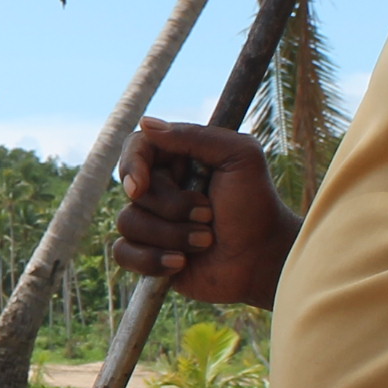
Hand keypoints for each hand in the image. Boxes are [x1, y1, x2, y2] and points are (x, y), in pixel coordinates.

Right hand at [110, 119, 297, 306]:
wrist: (264, 260)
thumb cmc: (257, 207)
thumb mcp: (240, 157)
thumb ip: (196, 136)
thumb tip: (145, 123)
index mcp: (180, 158)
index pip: (138, 147)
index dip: (132, 165)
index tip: (140, 187)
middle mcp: (163, 187)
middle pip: (133, 190)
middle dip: (172, 207)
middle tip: (209, 215)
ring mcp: (154, 221)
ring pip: (128, 222)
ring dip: (171, 235)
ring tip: (205, 242)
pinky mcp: (149, 253)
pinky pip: (123, 253)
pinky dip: (151, 259)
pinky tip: (181, 263)